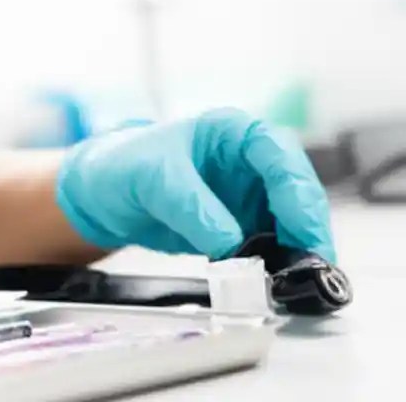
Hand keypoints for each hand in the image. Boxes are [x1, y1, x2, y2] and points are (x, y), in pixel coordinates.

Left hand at [56, 108, 335, 261]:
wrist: (101, 194)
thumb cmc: (123, 166)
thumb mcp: (153, 180)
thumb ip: (193, 209)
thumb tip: (232, 243)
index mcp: (233, 131)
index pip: (280, 156)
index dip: (297, 193)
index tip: (303, 230)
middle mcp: (250, 161)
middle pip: (297, 191)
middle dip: (307, 228)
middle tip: (312, 265)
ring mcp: (250, 194)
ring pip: (291, 222)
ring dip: (297, 251)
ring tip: (297, 282)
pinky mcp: (243, 225)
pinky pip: (271, 244)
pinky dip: (276, 263)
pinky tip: (275, 282)